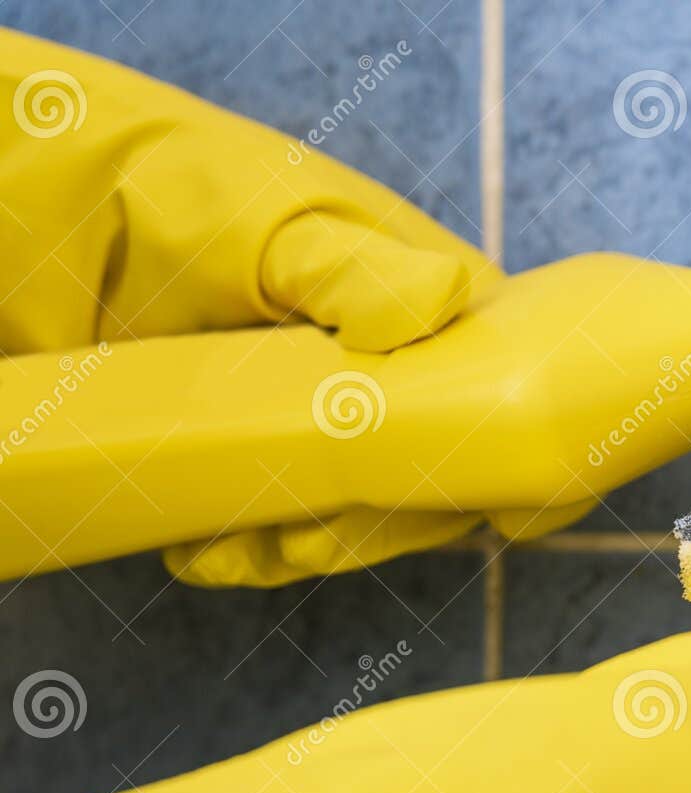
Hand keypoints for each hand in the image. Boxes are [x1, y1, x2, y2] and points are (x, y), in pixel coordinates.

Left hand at [0, 28, 501, 582]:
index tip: (418, 499)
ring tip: (231, 552)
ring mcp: (325, 408)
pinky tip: (206, 551)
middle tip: (302, 542)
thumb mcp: (271, 223)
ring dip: (301, 546)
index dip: (466, 460)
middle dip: (368, 524)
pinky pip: (283, 519)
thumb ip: (357, 267)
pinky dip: (250, 549)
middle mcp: (389, 364)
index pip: (489, 401)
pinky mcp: (262, 442)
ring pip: (354, 510)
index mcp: (424, 306)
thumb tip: (449, 299)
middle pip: (425, 476)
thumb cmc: (170, 186)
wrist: (38, 205)